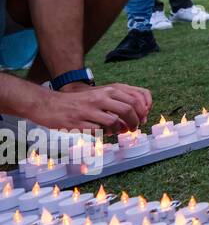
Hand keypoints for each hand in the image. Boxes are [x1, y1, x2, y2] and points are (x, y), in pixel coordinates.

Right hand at [30, 83, 151, 133]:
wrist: (50, 105)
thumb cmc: (78, 102)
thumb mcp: (98, 96)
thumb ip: (115, 102)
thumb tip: (134, 114)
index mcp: (106, 91)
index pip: (134, 99)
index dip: (142, 111)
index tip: (143, 119)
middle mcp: (99, 98)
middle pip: (127, 110)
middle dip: (134, 122)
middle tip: (134, 129)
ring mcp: (89, 111)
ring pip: (114, 121)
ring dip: (119, 129)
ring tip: (118, 132)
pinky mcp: (79, 122)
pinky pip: (99, 131)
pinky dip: (104, 134)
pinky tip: (102, 133)